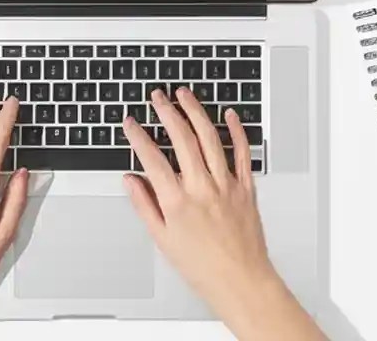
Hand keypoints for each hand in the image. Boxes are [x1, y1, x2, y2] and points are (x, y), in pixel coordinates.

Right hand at [123, 88, 325, 340]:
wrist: (241, 280)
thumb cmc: (202, 267)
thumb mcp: (162, 239)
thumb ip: (144, 206)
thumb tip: (131, 181)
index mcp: (177, 202)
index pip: (152, 159)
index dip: (138, 136)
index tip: (130, 123)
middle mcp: (201, 188)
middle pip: (182, 139)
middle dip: (166, 112)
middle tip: (157, 97)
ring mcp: (226, 185)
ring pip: (210, 138)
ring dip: (195, 112)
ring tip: (184, 96)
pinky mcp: (246, 188)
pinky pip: (242, 152)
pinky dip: (236, 131)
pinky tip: (229, 115)